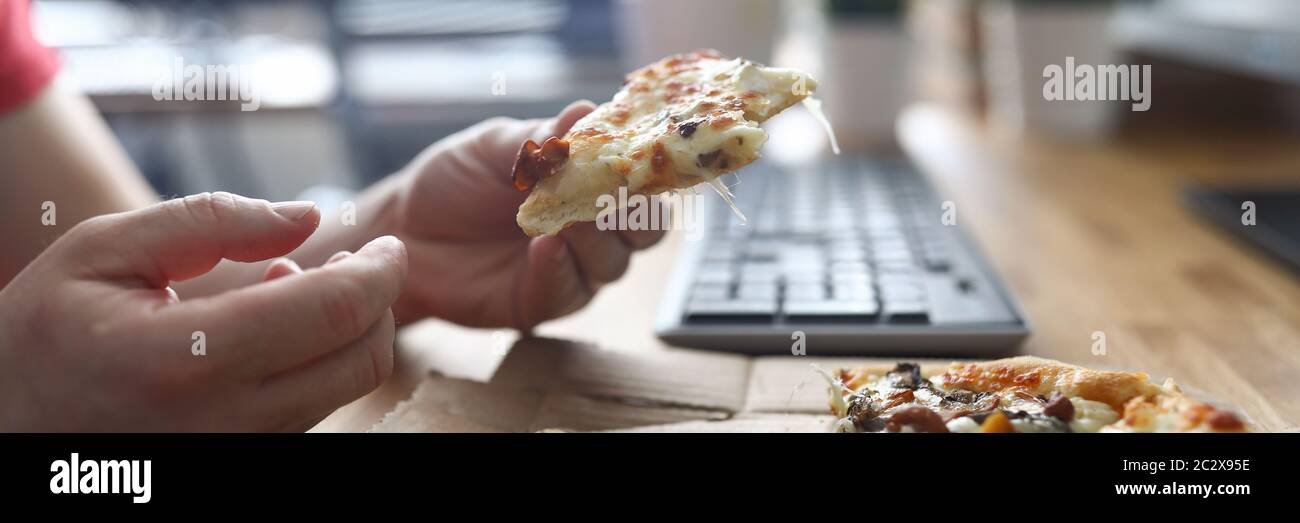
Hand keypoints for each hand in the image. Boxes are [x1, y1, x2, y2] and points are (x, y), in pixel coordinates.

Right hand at [0, 192, 407, 430]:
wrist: (6, 424)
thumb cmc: (42, 332)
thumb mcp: (103, 251)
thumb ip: (212, 222)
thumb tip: (309, 216)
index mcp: (189, 358)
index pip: (333, 312)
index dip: (380, 271)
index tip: (389, 244)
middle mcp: (226, 420)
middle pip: (360, 360)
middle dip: (377, 302)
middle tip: (357, 260)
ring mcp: (237, 452)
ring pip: (341, 390)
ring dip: (345, 331)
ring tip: (288, 284)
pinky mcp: (241, 463)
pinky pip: (310, 412)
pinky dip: (318, 364)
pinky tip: (273, 327)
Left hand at [374, 102, 666, 329]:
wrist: (404, 227)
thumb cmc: (455, 180)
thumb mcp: (495, 148)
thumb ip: (541, 139)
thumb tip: (584, 110)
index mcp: (592, 185)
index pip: (645, 186)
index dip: (650, 177)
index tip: (633, 162)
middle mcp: (594, 231)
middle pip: (646, 232)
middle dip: (634, 215)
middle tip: (608, 196)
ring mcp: (571, 269)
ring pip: (613, 265)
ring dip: (595, 240)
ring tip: (565, 221)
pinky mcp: (542, 302)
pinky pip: (568, 292)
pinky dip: (560, 269)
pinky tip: (543, 247)